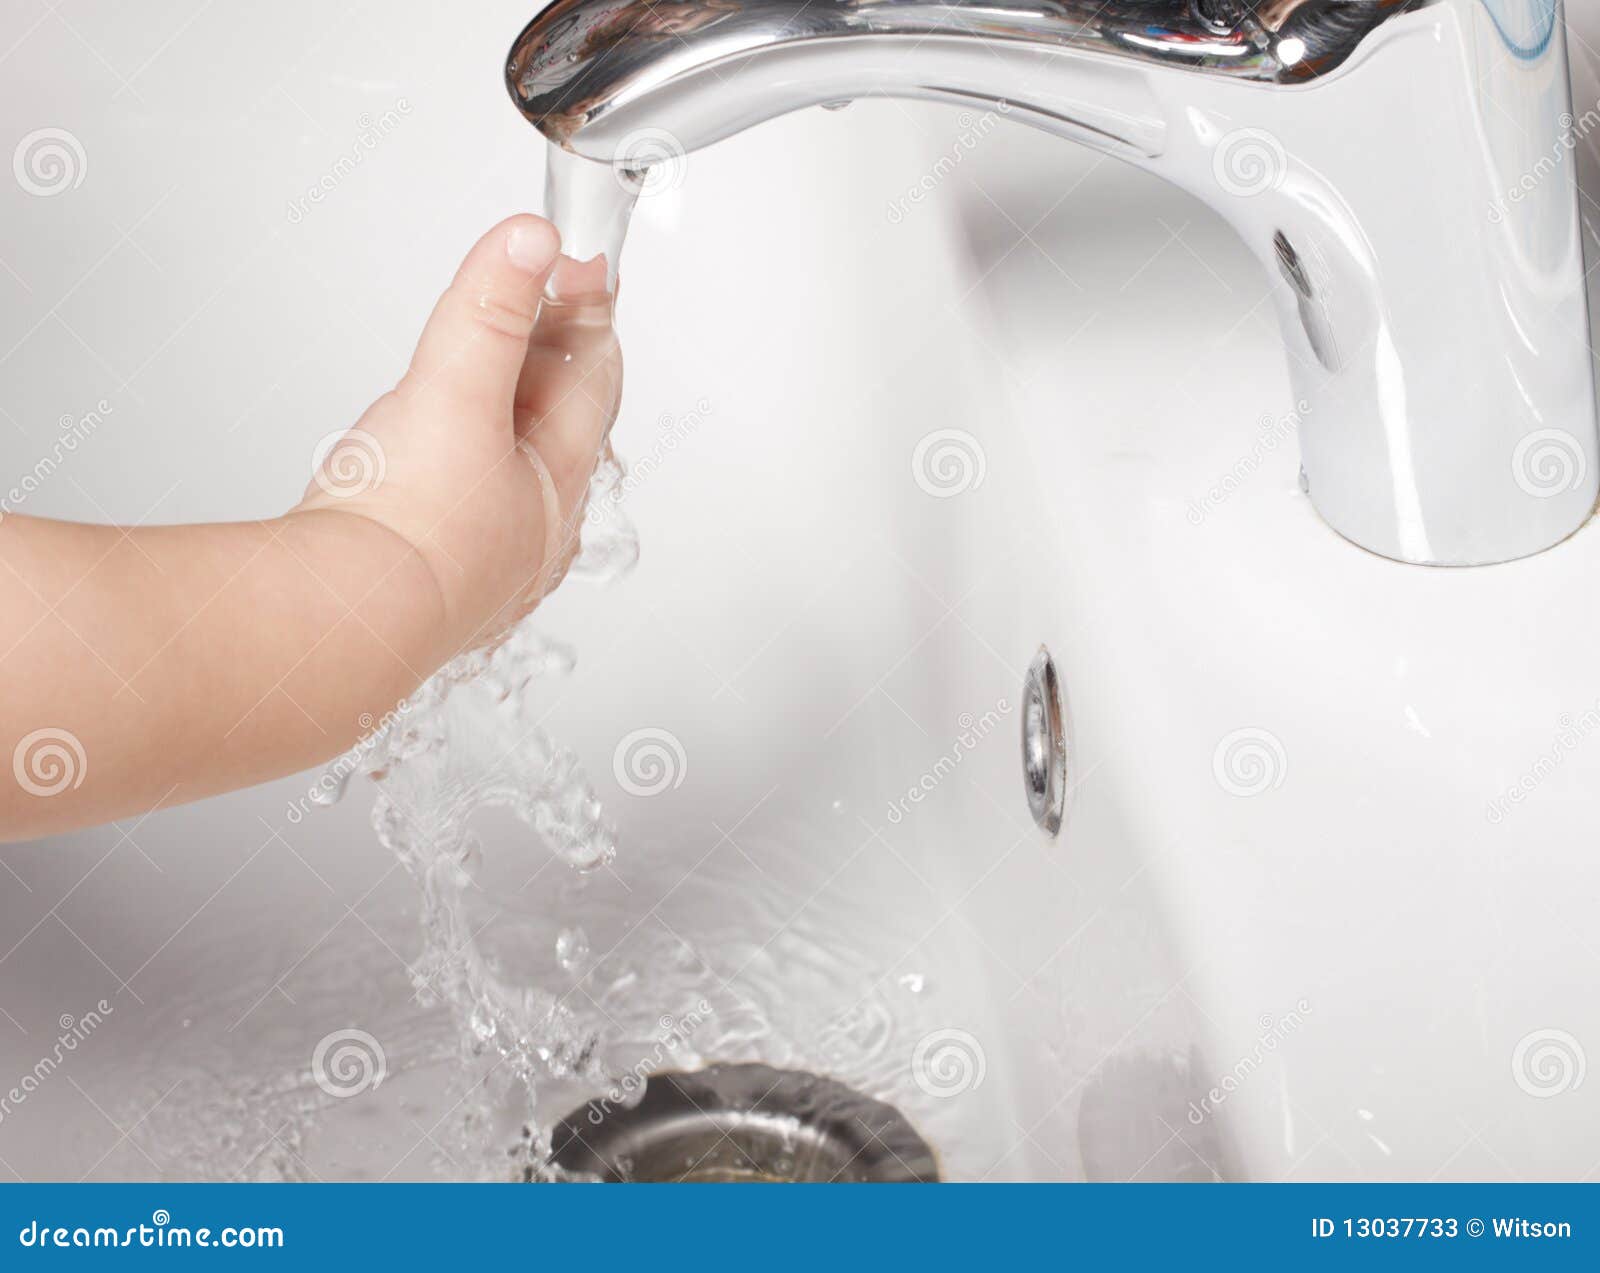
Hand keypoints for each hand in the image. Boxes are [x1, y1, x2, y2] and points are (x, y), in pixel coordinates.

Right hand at [293, 214, 621, 658]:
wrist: (341, 627)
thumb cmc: (406, 527)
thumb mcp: (455, 393)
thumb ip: (491, 313)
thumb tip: (533, 241)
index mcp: (558, 481)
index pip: (593, 379)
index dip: (586, 314)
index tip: (578, 265)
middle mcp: (535, 532)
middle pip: (557, 427)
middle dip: (548, 364)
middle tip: (538, 303)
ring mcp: (485, 564)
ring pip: (511, 476)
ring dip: (503, 422)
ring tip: (486, 378)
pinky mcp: (430, 585)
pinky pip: (463, 513)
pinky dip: (458, 471)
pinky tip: (433, 470)